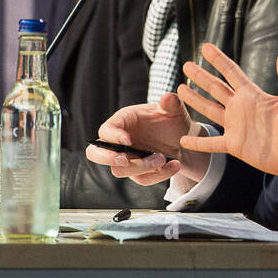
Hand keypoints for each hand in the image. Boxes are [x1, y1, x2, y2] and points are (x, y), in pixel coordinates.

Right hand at [83, 93, 205, 186]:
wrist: (182, 140)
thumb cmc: (172, 121)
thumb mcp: (175, 111)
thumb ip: (171, 104)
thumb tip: (168, 97)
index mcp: (123, 121)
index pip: (106, 130)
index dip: (112, 136)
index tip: (127, 140)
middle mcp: (119, 141)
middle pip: (95, 154)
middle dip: (107, 158)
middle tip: (125, 159)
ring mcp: (126, 159)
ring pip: (120, 170)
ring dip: (141, 167)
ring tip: (162, 158)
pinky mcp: (137, 172)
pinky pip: (142, 179)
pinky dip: (158, 175)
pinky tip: (173, 165)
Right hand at [177, 44, 277, 178]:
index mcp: (253, 95)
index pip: (231, 72)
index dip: (218, 59)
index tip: (205, 46)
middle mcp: (242, 108)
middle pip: (216, 88)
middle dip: (201, 76)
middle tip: (186, 65)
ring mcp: (237, 127)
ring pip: (210, 110)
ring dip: (195, 100)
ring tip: (179, 90)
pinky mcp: (235, 146)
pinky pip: (212, 144)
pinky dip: (197, 143)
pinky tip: (182, 140)